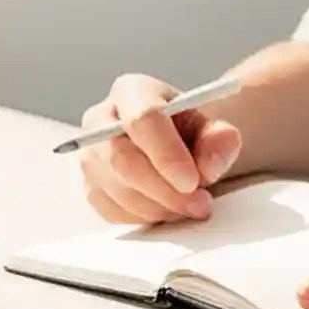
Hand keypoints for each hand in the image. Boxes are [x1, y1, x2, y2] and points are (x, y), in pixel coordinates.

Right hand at [78, 74, 241, 224]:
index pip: (143, 119)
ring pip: (118, 190)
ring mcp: (90, 155)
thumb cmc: (188, 134)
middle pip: (124, 159)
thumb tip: (210, 164)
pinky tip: (167, 208)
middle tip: (200, 203)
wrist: (174, 148)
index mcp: (132, 92)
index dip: (166, 154)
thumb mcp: (212, 129)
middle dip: (166, 190)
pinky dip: (145, 217)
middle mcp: (100, 120)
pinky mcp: (90, 186)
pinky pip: (113, 210)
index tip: (192, 182)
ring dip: (160, 207)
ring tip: (190, 206)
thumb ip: (219, 141)